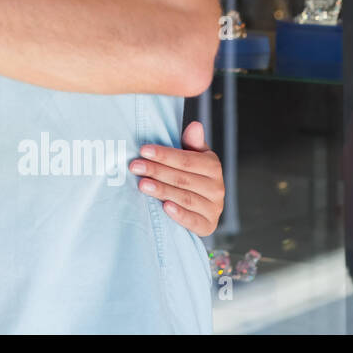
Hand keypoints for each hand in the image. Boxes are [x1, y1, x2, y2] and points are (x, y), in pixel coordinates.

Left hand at [129, 121, 223, 236]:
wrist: (199, 207)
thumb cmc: (189, 175)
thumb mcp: (191, 156)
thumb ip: (191, 143)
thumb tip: (195, 125)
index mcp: (212, 166)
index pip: (187, 160)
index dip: (164, 155)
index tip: (143, 150)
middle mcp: (217, 188)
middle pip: (183, 178)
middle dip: (157, 171)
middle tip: (135, 166)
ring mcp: (214, 208)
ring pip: (185, 198)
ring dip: (163, 191)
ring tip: (142, 185)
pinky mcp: (208, 226)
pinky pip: (194, 222)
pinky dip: (180, 215)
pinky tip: (165, 207)